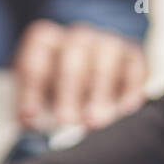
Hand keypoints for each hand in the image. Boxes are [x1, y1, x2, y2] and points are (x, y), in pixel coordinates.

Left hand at [14, 19, 146, 130]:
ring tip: (94, 123)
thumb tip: (31, 126)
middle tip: (66, 121)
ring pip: (105, 60)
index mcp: (46, 42)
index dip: (31, 87)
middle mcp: (78, 37)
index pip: (36, 56)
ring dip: (99, 93)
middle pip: (72, 57)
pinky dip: (130, 90)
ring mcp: (107, 44)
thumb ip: (33, 110)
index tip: (29, 116)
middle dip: (68, 92)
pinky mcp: (133, 57)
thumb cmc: (56, 94)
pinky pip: (134, 70)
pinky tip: (124, 111)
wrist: (90, 85)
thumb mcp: (37, 98)